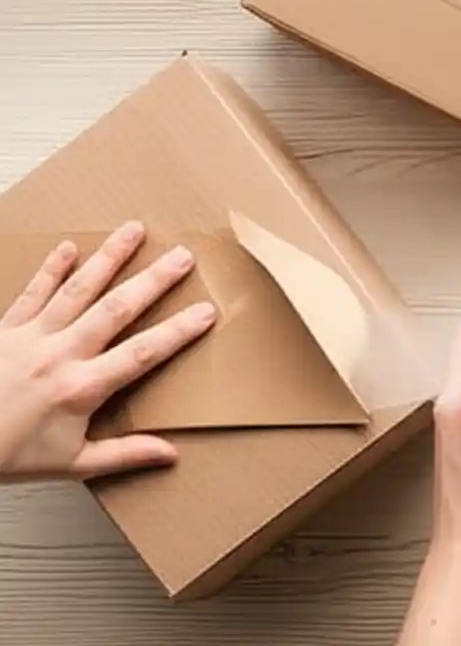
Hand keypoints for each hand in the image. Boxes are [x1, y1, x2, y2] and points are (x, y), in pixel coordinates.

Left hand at [0, 222, 216, 482]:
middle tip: (183, 256)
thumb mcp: (72, 464)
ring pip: (78, 290)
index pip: (142, 353)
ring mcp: (31, 337)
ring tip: (135, 230)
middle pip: (116, 309)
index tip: (206, 312)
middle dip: (153, 280)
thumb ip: (123, 455)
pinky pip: (32, 293)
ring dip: (109, 258)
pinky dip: (51, 269)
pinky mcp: (5, 330)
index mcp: (82, 388)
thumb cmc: (8, 456)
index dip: (178, 331)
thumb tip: (170, 454)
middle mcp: (60, 355)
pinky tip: (69, 247)